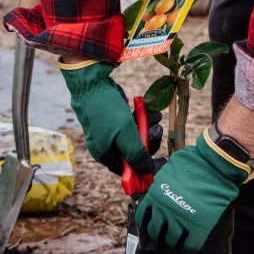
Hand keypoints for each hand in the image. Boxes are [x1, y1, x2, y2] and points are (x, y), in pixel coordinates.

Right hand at [60, 60, 161, 175]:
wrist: (92, 83)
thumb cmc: (106, 111)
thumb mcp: (124, 135)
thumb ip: (136, 154)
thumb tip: (146, 170)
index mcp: (105, 154)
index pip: (127, 170)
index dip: (144, 168)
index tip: (160, 162)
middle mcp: (107, 145)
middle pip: (134, 153)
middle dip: (148, 142)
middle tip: (156, 131)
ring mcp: (112, 131)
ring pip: (136, 136)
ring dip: (148, 127)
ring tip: (154, 117)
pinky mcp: (117, 119)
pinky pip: (134, 124)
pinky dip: (143, 118)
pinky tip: (148, 110)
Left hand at [134, 129, 253, 250]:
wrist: (215, 165)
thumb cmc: (192, 163)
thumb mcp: (167, 173)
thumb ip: (159, 186)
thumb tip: (155, 196)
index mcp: (155, 196)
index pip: (143, 219)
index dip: (147, 223)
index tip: (153, 224)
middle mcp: (165, 209)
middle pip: (156, 232)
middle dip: (160, 233)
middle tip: (166, 232)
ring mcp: (182, 219)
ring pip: (171, 240)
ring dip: (173, 240)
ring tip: (179, 237)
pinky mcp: (199, 226)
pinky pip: (190, 244)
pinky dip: (189, 245)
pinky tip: (190, 240)